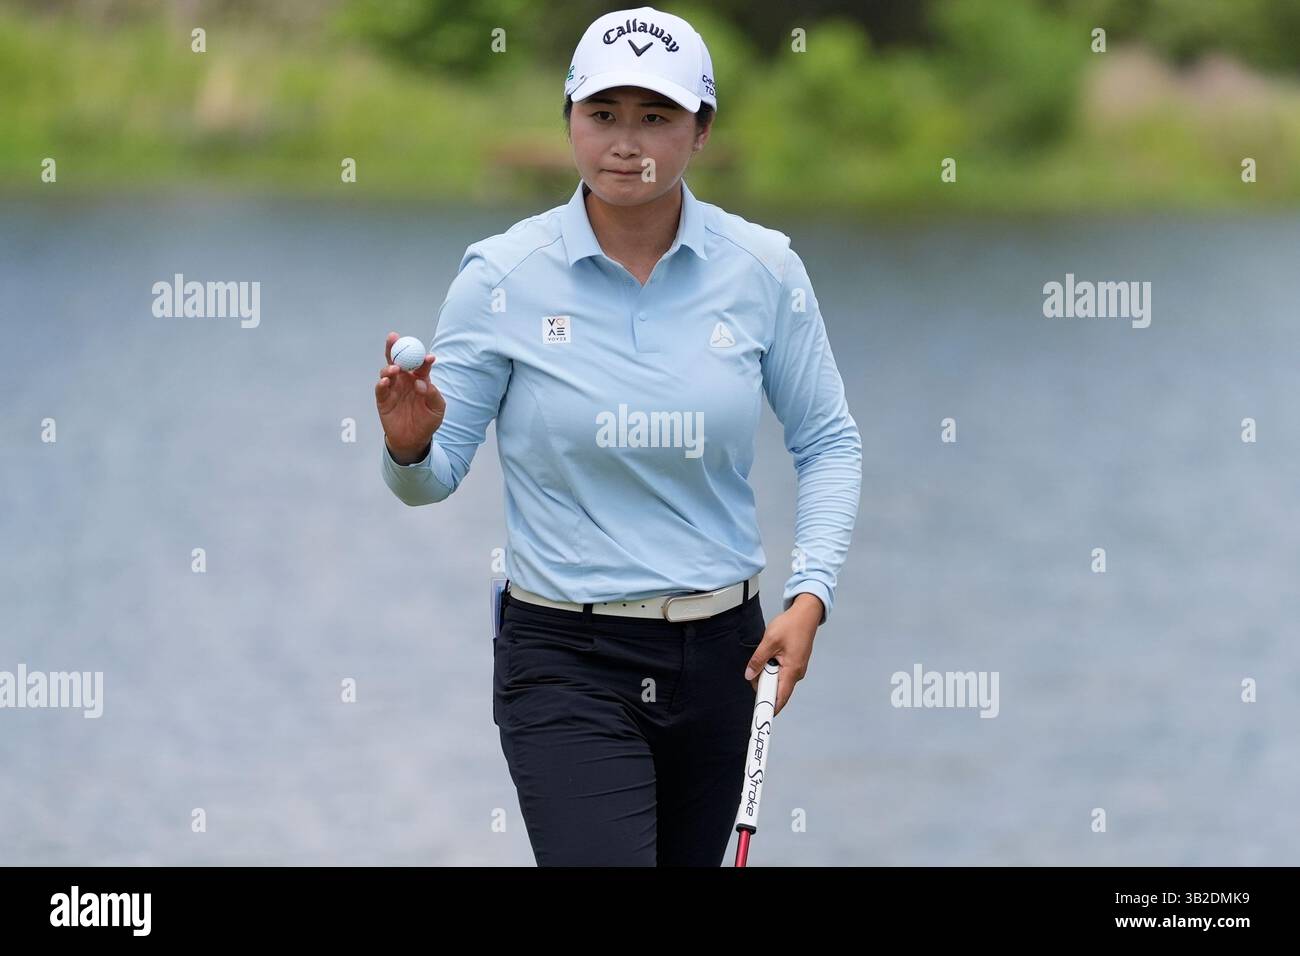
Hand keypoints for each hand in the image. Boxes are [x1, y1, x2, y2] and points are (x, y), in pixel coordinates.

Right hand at [375, 331, 444, 461]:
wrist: (414, 440)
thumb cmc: (428, 421)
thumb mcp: (437, 409)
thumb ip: (433, 395)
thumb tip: (422, 383)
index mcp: (420, 379)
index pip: (421, 365)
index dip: (423, 359)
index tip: (428, 358)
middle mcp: (405, 380)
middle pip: (399, 360)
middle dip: (395, 347)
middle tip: (394, 337)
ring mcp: (393, 388)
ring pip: (387, 371)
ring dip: (390, 367)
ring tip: (395, 368)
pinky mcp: (383, 399)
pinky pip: (381, 388)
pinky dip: (382, 383)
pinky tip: (386, 381)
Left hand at [743, 593, 821, 716]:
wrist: (806, 614)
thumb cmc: (791, 625)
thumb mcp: (769, 641)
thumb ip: (758, 660)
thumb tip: (749, 675)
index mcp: (792, 670)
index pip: (780, 697)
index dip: (769, 708)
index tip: (759, 715)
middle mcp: (796, 673)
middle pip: (777, 690)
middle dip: (763, 685)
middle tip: (753, 672)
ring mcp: (797, 669)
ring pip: (778, 680)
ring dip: (767, 674)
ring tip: (763, 658)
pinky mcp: (795, 664)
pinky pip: (781, 673)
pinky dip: (772, 669)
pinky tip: (768, 656)